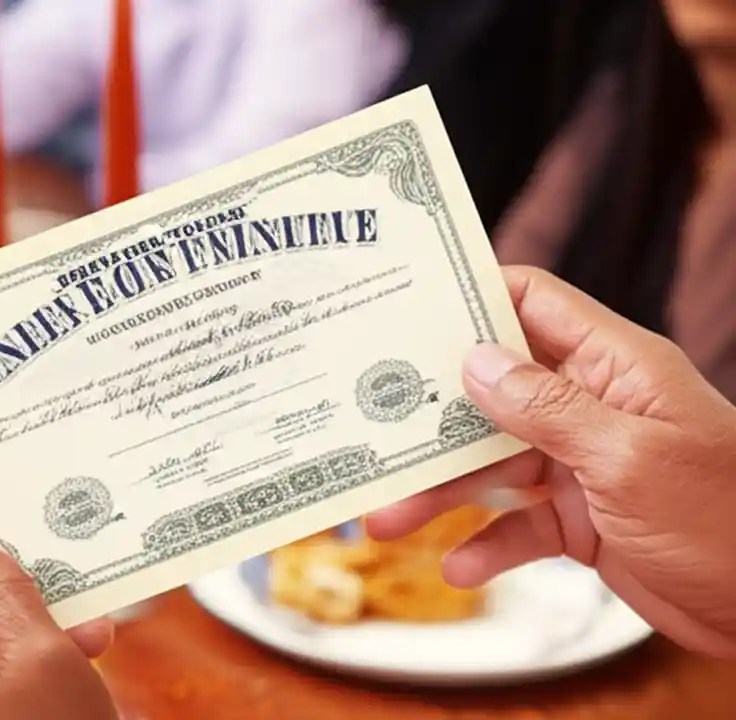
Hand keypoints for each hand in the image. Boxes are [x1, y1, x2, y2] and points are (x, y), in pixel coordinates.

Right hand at [367, 266, 735, 657]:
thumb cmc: (725, 518)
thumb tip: (475, 361)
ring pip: (491, 463)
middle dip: (430, 414)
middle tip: (369, 427)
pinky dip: (485, 543)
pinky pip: (516, 523)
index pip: (532, 303)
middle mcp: (591, 405)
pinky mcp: (579, 518)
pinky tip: (458, 566)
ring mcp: (582, 463)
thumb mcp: (629, 458)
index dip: (472, 296)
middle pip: (492, 390)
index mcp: (613, 366)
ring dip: (440, 491)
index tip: (405, 306)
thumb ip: (546, 409)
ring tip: (387, 518)